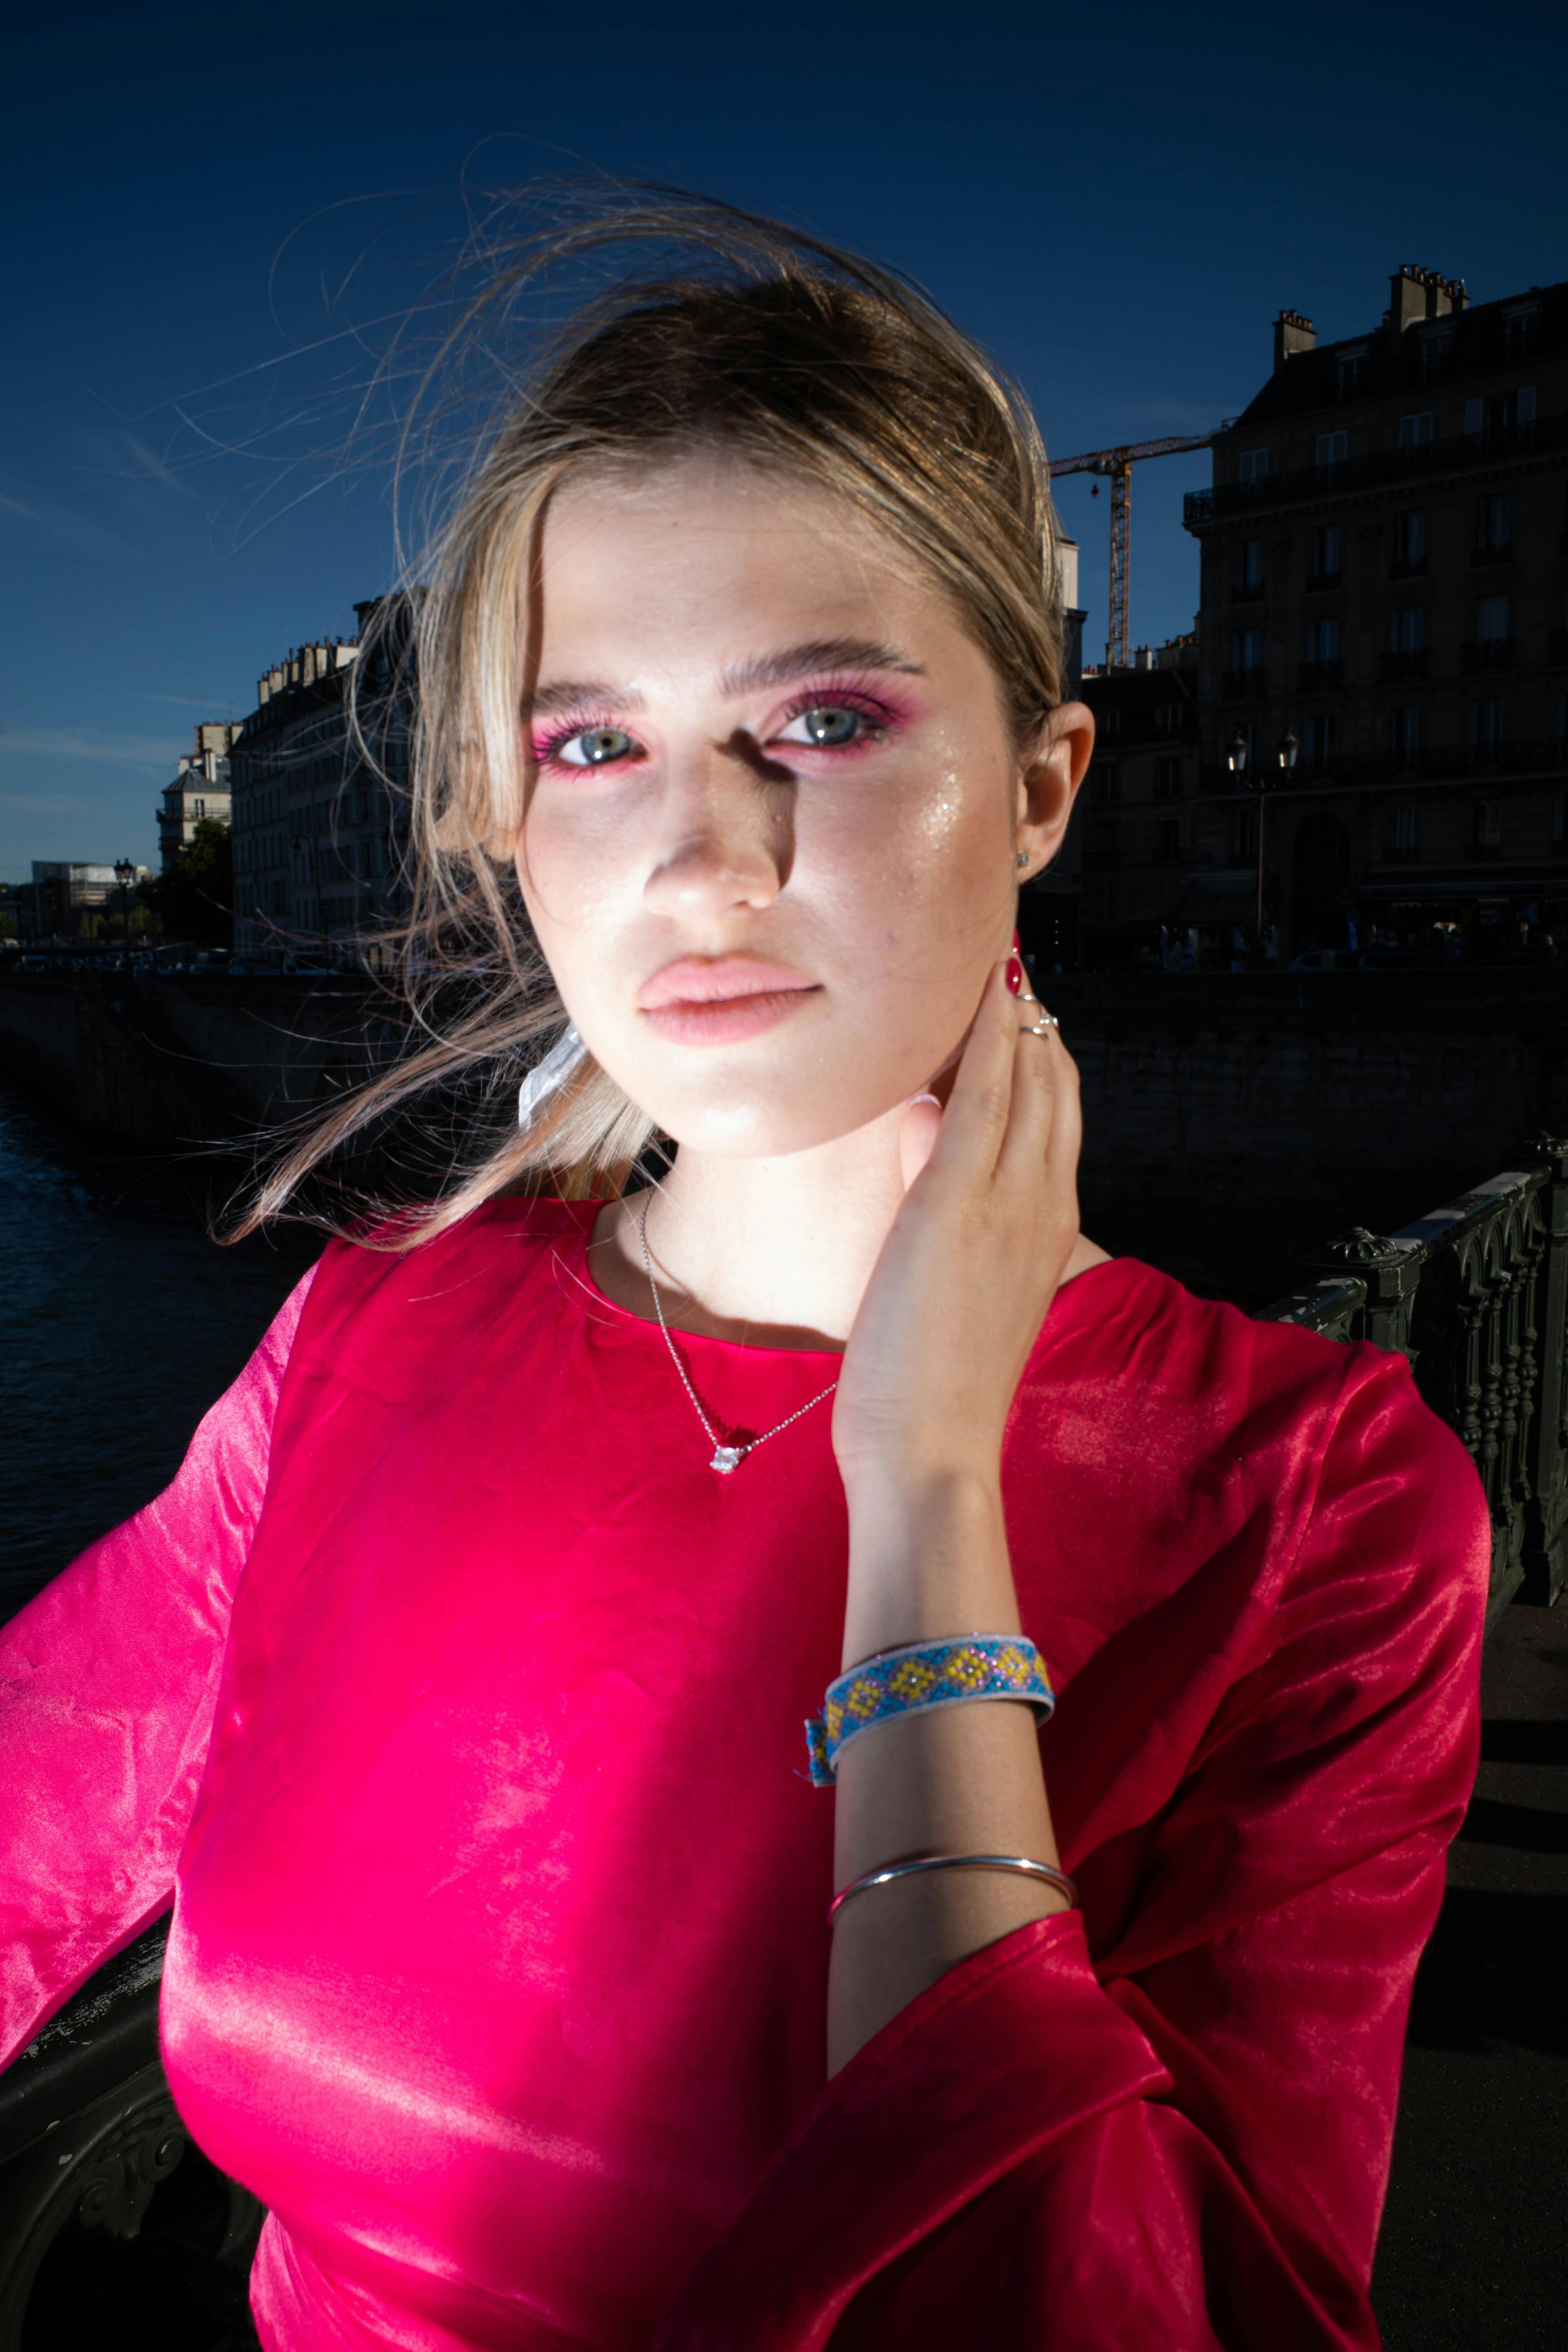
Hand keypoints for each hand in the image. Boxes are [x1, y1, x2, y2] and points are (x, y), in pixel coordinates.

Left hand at [831, 959, 1081, 1503]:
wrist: (932, 1453)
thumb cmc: (932, 1389)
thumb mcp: (956, 1287)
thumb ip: (951, 1208)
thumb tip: (923, 1128)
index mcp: (1046, 1232)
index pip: (1054, 1121)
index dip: (1040, 1057)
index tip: (1016, 1008)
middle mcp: (1040, 1206)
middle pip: (1053, 1086)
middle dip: (1032, 1019)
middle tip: (1004, 959)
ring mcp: (1005, 1201)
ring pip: (1025, 1078)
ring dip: (1010, 1011)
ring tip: (993, 952)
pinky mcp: (956, 1203)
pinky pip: (978, 1096)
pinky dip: (982, 1037)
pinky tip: (977, 991)